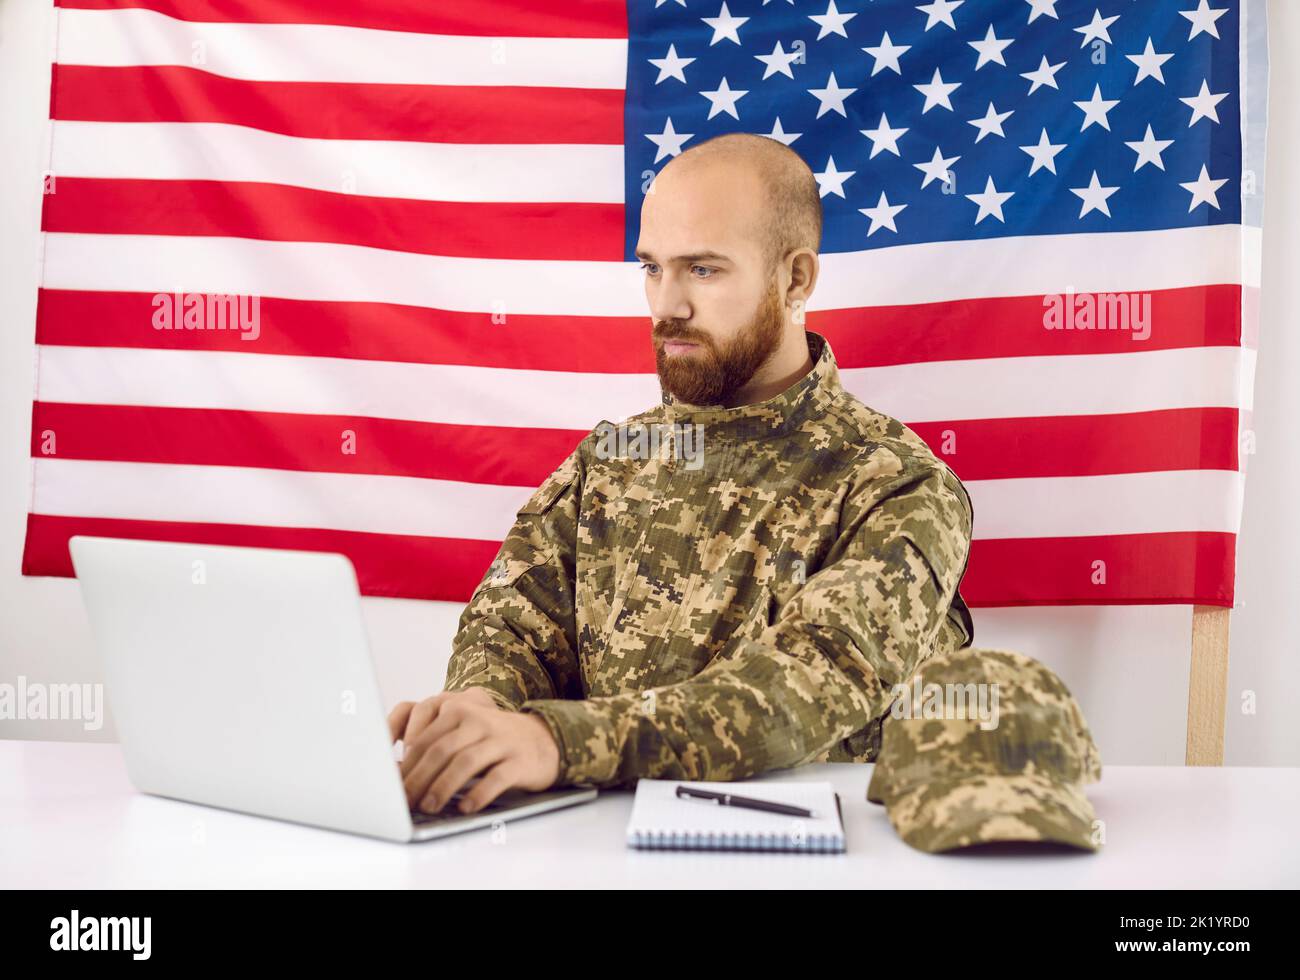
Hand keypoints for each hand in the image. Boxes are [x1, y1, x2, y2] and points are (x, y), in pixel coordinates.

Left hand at [387, 689, 560, 814]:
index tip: (390, 788)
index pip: (423, 739)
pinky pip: (496, 778)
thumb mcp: (464, 733)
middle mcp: (479, 721)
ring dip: (443, 787)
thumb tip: (399, 775)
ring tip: (429, 807)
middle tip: (404, 802)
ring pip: (466, 763)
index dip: (405, 766)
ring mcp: (501, 740)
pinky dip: (478, 794)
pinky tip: (465, 808)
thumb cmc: (492, 741)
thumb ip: (435, 745)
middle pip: (440, 751)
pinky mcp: (520, 760)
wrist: (543, 740)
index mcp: (459, 711)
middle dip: (418, 779)